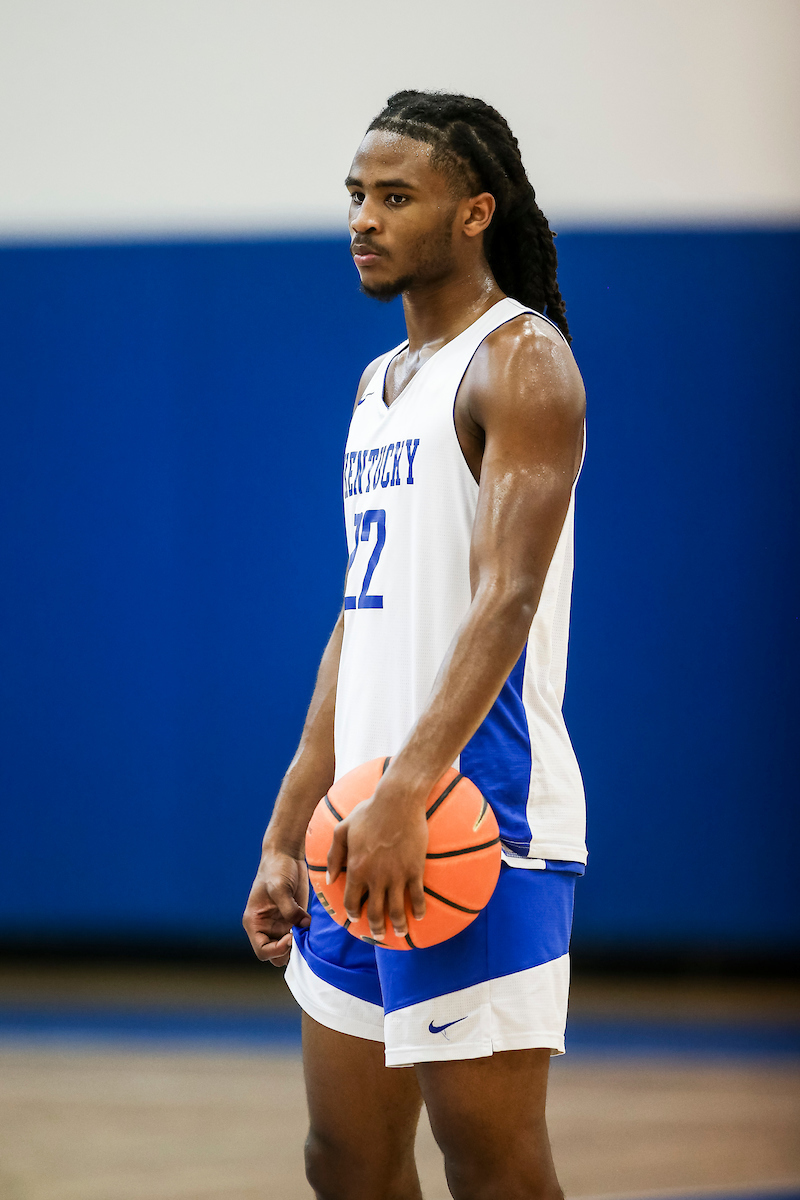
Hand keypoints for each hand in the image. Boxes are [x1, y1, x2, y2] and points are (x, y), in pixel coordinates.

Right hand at [242, 847, 310, 965]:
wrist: (287, 855)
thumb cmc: (276, 869)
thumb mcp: (279, 888)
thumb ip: (289, 909)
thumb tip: (303, 925)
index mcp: (254, 922)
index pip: (262, 952)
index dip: (276, 950)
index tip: (290, 937)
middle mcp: (266, 927)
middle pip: (276, 956)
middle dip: (288, 951)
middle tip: (299, 936)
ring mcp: (281, 925)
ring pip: (289, 949)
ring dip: (298, 945)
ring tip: (306, 931)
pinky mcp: (295, 919)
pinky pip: (300, 937)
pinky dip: (307, 936)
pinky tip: (312, 925)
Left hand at [327, 784, 427, 941]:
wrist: (398, 800)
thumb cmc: (369, 811)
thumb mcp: (343, 829)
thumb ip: (334, 856)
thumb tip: (331, 879)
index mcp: (356, 869)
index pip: (352, 901)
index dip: (353, 914)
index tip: (356, 920)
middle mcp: (376, 877)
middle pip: (375, 912)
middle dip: (376, 928)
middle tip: (378, 935)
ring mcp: (397, 875)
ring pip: (396, 910)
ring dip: (398, 925)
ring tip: (400, 932)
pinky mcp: (415, 869)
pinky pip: (417, 896)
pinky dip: (418, 909)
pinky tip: (419, 916)